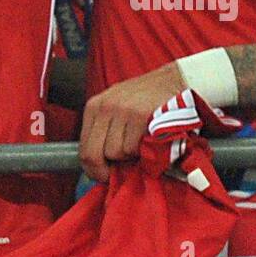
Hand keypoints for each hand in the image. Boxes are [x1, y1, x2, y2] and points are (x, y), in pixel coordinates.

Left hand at [79, 62, 185, 182]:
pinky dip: (142, 150)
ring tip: (139, 142)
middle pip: (94, 154)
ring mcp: (121, 111)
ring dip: (129, 155)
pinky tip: (148, 137)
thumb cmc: (144, 99)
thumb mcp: (116, 107)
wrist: (172, 81)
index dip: (92, 169)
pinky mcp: (139, 116)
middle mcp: (104, 107)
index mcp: (94, 107)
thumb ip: (105, 131)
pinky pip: (133, 148)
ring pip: (115, 153)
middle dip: (106, 169)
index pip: (83, 148)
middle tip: (120, 171)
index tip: (102, 176)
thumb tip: (97, 166)